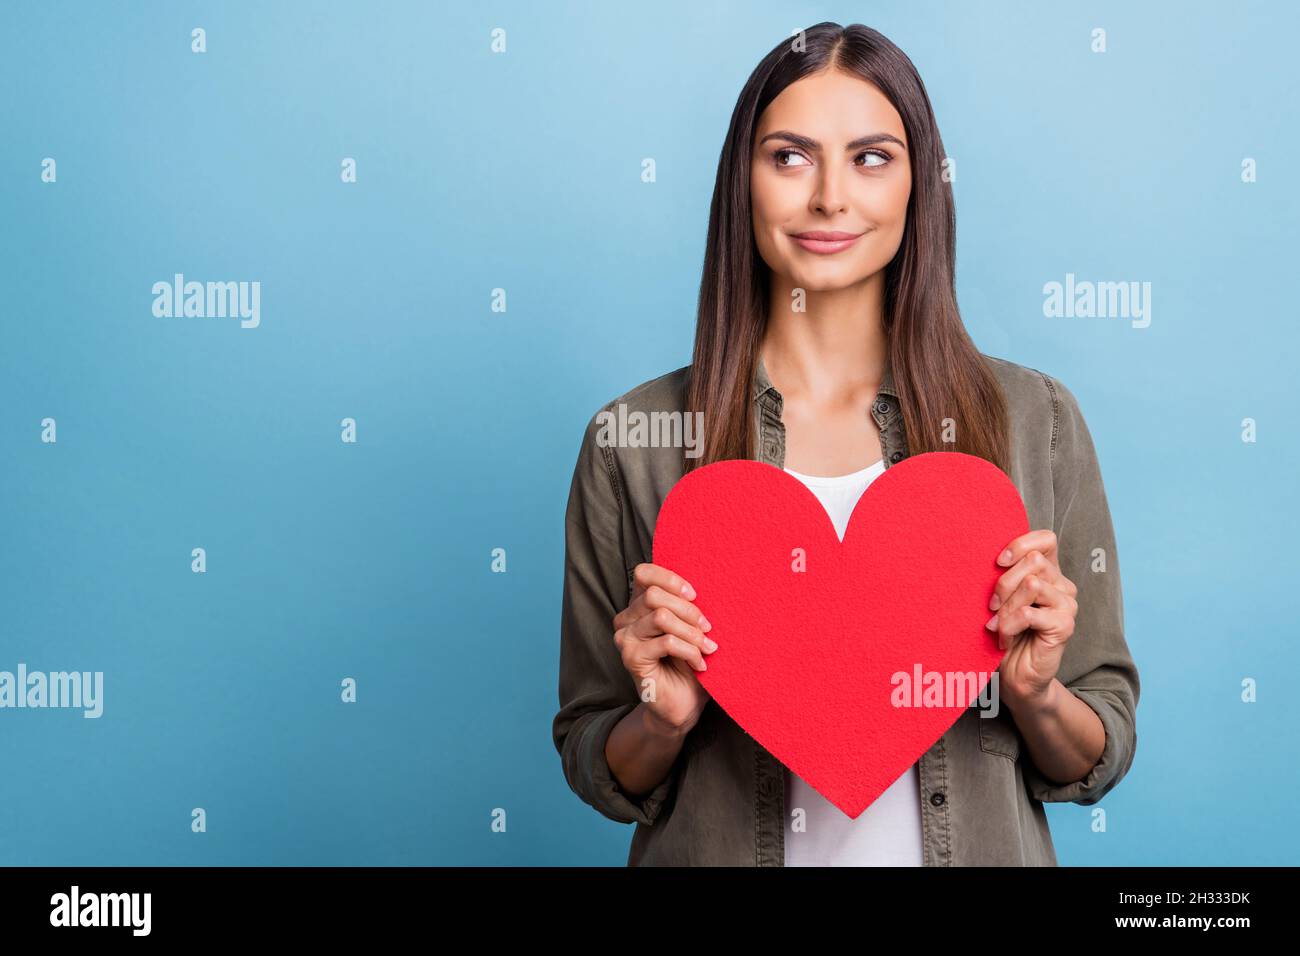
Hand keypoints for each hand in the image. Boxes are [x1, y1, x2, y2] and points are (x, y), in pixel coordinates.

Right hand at [612, 562, 716, 735]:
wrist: (683, 705)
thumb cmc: (689, 664)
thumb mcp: (691, 628)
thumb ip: (687, 605)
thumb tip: (706, 584)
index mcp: (639, 605)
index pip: (644, 573)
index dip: (670, 579)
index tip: (695, 595)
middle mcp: (626, 619)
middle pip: (654, 595)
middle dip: (689, 611)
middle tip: (708, 629)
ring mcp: (625, 638)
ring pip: (661, 617)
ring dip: (691, 633)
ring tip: (707, 648)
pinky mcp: (631, 658)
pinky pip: (666, 642)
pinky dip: (690, 651)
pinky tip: (700, 664)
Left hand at [985, 529, 1078, 708]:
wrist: (1015, 674)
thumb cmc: (1004, 632)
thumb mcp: (1000, 598)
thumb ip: (1003, 574)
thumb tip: (985, 553)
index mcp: (1049, 572)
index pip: (1046, 539)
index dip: (1020, 545)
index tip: (998, 562)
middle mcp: (1063, 585)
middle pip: (1034, 561)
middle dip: (1004, 583)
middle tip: (992, 607)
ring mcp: (1067, 605)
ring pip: (1032, 584)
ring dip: (1006, 607)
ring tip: (998, 624)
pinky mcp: (1064, 625)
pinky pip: (1029, 612)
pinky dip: (1009, 625)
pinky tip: (1005, 637)